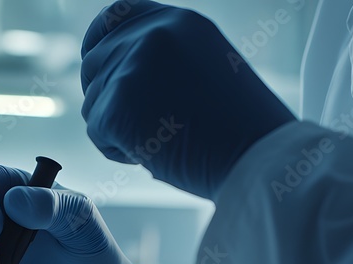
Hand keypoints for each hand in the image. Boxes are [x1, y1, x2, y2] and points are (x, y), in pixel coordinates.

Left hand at [81, 0, 294, 197]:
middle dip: (107, 99)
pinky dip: (117, 151)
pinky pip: (97, 131)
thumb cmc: (240, 131)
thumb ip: (164, 60)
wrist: (258, 159)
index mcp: (178, 22)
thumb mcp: (205, 70)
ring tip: (162, 142)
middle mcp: (152, 34)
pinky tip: (153, 156)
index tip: (95, 63)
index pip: (116, 15)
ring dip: (116, 129)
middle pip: (95, 63)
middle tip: (143, 127)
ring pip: (94, 102)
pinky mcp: (118, 103)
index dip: (98, 41)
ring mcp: (133, 66)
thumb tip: (119, 77)